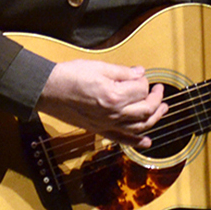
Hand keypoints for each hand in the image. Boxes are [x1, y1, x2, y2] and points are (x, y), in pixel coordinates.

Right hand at [37, 59, 166, 146]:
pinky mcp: (99, 130)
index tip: (140, 75)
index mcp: (114, 96)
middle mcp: (113, 114)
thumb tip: (140, 73)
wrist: (47, 91)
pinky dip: (136, 142)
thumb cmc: (70, 77)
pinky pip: (121, 139)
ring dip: (154, 118)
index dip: (144, 80)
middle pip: (146, 109)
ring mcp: (107, 124)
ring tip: (163, 109)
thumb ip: (123, 72)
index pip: (142, 89)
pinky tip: (146, 142)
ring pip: (139, 127)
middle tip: (159, 89)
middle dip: (157, 99)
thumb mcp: (99, 67)